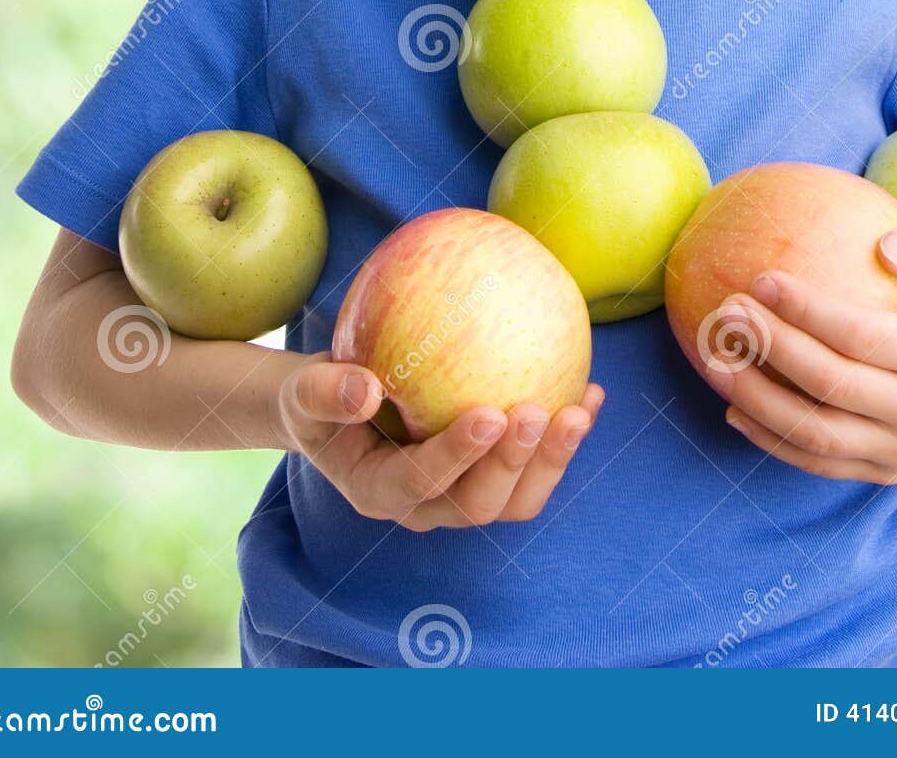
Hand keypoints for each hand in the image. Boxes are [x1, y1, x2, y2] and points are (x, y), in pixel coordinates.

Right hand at [276, 353, 603, 529]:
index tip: (490, 413)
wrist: (338, 408)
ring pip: (516, 499)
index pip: (421, 483)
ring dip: (552, 460)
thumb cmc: (318, 396)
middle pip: (478, 504)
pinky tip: (592, 391)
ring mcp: (462, 496)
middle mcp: (426, 507)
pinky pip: (534, 467)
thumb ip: (325, 390)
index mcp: (379, 491)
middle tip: (534, 410)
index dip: (458, 456)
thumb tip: (364, 388)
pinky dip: (565, 436)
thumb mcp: (303, 391)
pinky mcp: (490, 475)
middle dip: (513, 463)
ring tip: (579, 410)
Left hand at [706, 220, 896, 484]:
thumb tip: (887, 247)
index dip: (808, 310)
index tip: (761, 277)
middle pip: (831, 386)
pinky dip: (771, 438)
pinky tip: (733, 403)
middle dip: (771, 347)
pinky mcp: (884, 472)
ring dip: (757, 398)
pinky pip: (818, 462)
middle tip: (726, 311)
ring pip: (817, 434)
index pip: (862, 337)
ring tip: (713, 359)